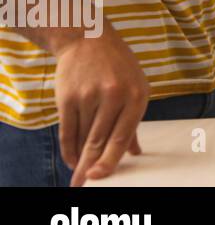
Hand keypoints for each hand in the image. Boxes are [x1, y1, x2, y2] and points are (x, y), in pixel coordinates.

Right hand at [53, 29, 149, 186]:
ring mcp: (90, 95)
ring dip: (80, 158)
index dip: (111, 161)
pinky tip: (71, 158)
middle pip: (100, 141)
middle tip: (84, 185)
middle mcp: (114, 96)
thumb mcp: (135, 87)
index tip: (101, 177)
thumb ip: (132, 122)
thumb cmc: (117, 67)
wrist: (88, 39)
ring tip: (79, 173)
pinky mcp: (68, 96)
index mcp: (137, 96)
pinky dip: (68, 148)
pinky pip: (67, 130)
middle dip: (91, 167)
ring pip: (83, 137)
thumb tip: (135, 152)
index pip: (123, 137)